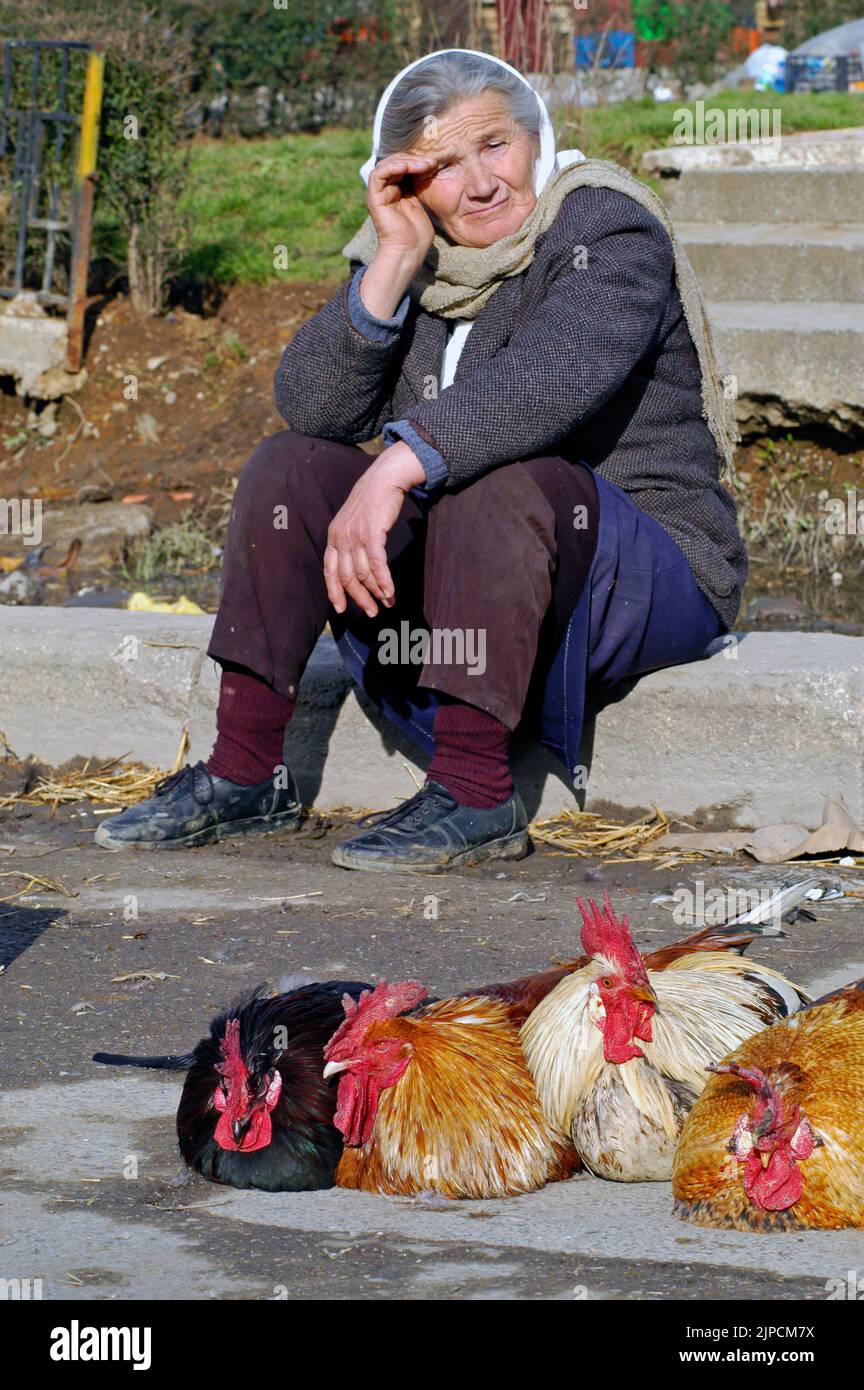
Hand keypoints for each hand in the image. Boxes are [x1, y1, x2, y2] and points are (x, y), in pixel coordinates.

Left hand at [324, 441, 426, 617]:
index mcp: (333, 537)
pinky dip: (384, 581)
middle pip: (347, 577)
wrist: (383, 479)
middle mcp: (341, 538)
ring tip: (388, 602)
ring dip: (376, 592)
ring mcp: (355, 536)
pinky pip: (377, 564)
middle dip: (359, 598)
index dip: (334, 592)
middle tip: (372, 612)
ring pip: (363, 573)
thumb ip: (350, 543)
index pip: (329, 571)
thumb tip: (355, 567)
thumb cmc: (371, 502)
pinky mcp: (372, 533)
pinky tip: (390, 592)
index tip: (341, 609)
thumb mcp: (352, 522)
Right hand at [363, 154, 437, 311]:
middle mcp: (386, 190)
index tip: (434, 162)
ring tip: (423, 165)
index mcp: (397, 190)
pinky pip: (378, 175)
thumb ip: (419, 184)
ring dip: (406, 161)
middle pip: (395, 162)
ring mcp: (379, 194)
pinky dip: (391, 167)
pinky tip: (406, 166)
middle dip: (414, 159)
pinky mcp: (374, 198)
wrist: (409, 251)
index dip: (417, 160)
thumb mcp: (421, 201)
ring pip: (387, 165)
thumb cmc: (418, 233)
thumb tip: (428, 164)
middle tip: (431, 162)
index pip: (403, 165)